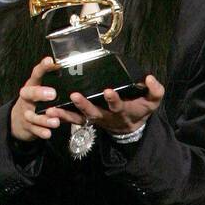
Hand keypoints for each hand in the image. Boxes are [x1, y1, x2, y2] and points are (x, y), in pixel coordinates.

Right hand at [10, 57, 62, 141]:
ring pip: (33, 116)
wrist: (18, 121)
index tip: (51, 61)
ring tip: (55, 121)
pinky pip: (34, 130)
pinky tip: (48, 133)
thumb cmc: (36, 102)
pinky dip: (41, 132)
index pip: (36, 74)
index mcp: (32, 86)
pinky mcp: (28, 127)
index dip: (43, 67)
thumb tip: (70, 71)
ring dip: (44, 119)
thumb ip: (52, 83)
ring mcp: (26, 113)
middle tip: (53, 94)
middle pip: (29, 94)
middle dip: (40, 93)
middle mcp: (27, 98)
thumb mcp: (40, 90)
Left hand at [47, 75, 164, 136]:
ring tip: (53, 108)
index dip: (113, 99)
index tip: (108, 90)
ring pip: (80, 117)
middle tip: (75, 96)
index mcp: (121, 110)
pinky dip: (62, 116)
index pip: (117, 104)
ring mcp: (95, 118)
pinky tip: (49, 110)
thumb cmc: (140, 110)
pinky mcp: (86, 119)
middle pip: (94, 112)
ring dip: (67, 113)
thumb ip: (155, 90)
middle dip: (84, 105)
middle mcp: (106, 116)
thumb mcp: (152, 102)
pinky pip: (73, 119)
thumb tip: (150, 78)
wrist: (131, 127)